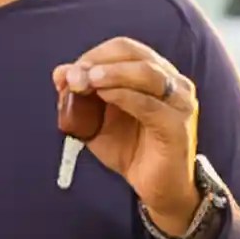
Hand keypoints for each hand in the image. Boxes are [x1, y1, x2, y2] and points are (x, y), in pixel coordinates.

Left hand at [53, 37, 200, 235]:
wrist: (157, 189)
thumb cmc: (130, 150)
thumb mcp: (97, 121)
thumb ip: (80, 97)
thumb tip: (60, 72)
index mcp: (156, 74)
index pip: (124, 48)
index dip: (94, 54)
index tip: (69, 71)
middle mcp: (173, 82)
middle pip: (134, 54)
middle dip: (99, 61)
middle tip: (74, 76)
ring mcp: (179, 103)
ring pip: (146, 73)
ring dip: (111, 73)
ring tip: (86, 81)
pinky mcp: (178, 127)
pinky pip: (149, 104)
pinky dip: (124, 95)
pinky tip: (104, 96)